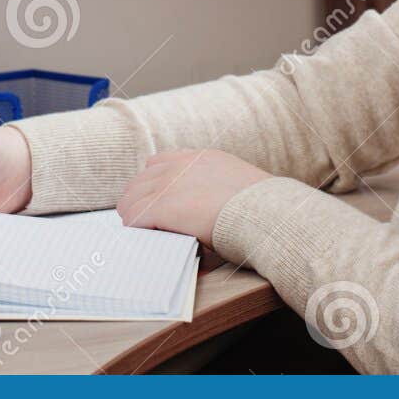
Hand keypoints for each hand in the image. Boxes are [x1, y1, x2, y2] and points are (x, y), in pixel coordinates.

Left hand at [116, 149, 270, 247]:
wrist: (267, 212)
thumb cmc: (261, 209)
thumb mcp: (237, 191)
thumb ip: (216, 197)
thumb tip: (207, 222)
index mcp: (200, 159)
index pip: (159, 163)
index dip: (153, 185)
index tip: (155, 201)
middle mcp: (181, 166)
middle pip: (140, 179)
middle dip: (139, 200)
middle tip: (141, 221)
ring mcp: (170, 184)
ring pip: (131, 199)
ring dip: (134, 215)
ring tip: (140, 233)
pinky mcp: (163, 206)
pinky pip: (134, 217)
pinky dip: (135, 229)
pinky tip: (142, 239)